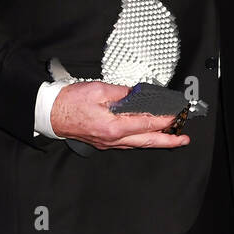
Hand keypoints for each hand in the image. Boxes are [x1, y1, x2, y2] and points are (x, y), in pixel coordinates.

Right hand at [50, 81, 190, 149]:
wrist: (49, 113)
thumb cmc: (69, 102)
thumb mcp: (99, 90)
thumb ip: (122, 93)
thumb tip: (139, 94)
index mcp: (113, 126)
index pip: (146, 123)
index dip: (164, 120)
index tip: (176, 115)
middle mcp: (112, 139)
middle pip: (147, 141)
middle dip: (168, 140)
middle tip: (183, 139)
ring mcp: (108, 143)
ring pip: (138, 144)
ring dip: (157, 141)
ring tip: (172, 138)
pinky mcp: (103, 142)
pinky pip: (128, 143)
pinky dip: (141, 140)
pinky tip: (147, 137)